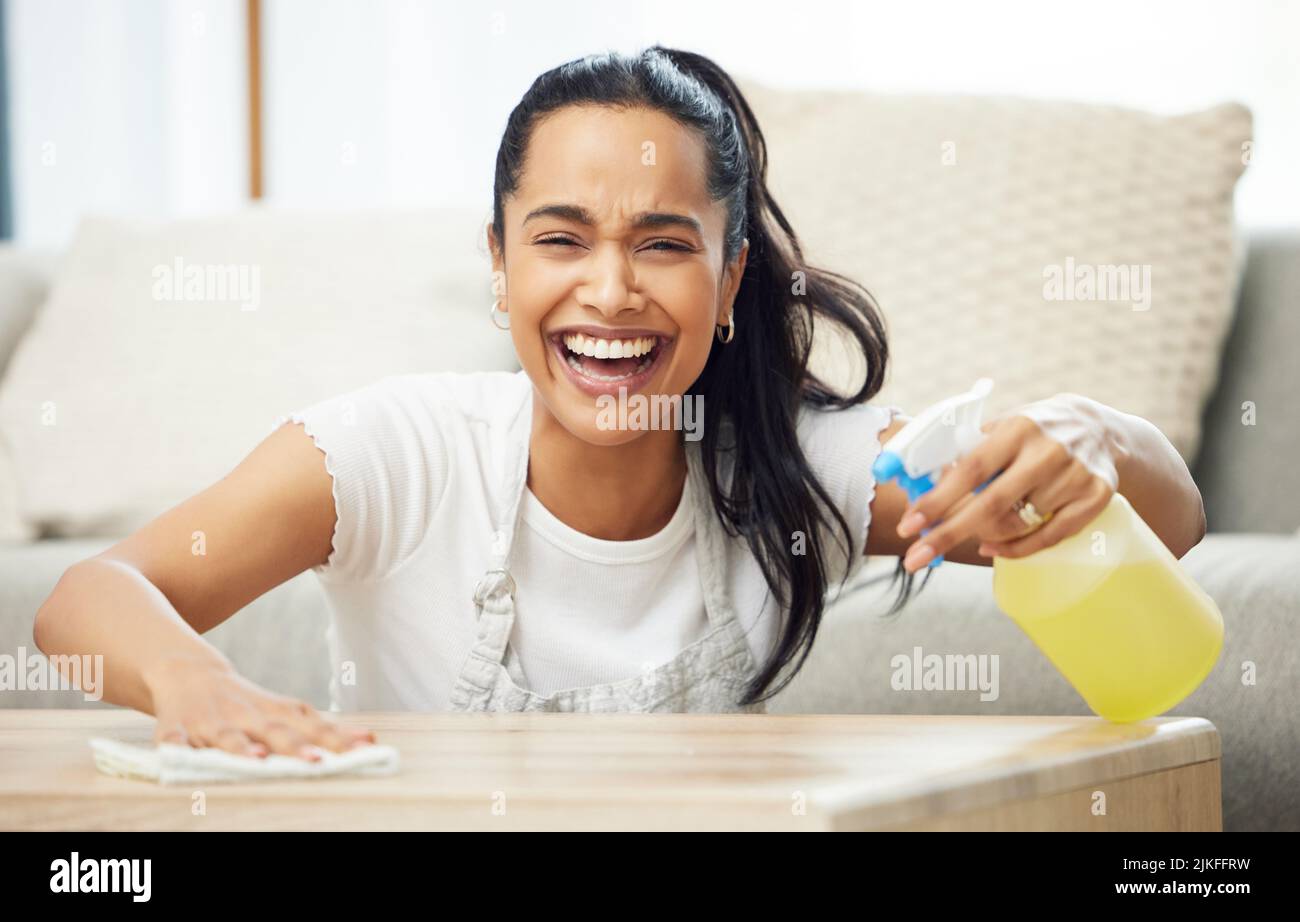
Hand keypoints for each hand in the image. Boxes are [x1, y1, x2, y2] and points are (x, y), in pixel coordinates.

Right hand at [145, 657, 374, 760]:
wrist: (188, 673)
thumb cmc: (247, 703)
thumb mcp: (282, 711)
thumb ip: (319, 729)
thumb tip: (370, 741)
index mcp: (272, 713)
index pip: (311, 724)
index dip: (336, 736)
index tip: (363, 747)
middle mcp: (245, 716)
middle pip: (274, 731)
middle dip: (295, 746)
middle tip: (318, 761)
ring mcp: (210, 723)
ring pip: (227, 737)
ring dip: (241, 748)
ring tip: (258, 760)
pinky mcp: (175, 730)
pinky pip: (173, 741)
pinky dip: (174, 749)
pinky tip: (177, 759)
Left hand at [896, 394, 1118, 570]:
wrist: (1101, 430)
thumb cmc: (1034, 432)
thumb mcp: (1002, 428)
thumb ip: (968, 453)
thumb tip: (922, 485)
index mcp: (1017, 429)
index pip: (971, 469)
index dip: (938, 499)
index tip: (909, 524)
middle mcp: (1048, 452)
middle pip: (991, 505)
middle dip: (947, 534)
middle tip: (916, 558)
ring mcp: (1074, 477)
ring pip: (1017, 525)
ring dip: (983, 536)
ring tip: (971, 533)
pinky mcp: (1094, 499)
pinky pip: (1046, 539)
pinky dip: (1013, 549)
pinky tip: (991, 547)